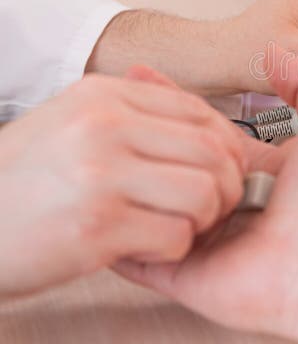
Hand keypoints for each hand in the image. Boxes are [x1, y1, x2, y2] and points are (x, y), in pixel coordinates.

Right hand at [0, 67, 261, 300]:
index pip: (200, 110)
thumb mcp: (71, 122)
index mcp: (103, 94)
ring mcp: (99, 175)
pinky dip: (173, 248)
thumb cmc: (22, 180)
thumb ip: (134, 113)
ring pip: (204, 193)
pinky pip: (175, 236)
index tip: (222, 168)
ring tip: (179, 226)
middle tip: (214, 205)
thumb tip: (207, 121)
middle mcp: (104, 125)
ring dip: (204, 219)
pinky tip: (146, 247)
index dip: (226, 144)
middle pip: (213, 151)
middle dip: (227, 185)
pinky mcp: (95, 227)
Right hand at [114, 52, 297, 337]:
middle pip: (174, 160)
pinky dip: (125, 233)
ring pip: (154, 197)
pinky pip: (139, 250)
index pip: (200, 130)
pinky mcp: (182, 268)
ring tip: (170, 177)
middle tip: (154, 126)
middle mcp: (225, 201)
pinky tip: (109, 206)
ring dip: (154, 180)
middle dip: (157, 138)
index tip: (138, 73)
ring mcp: (202, 236)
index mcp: (255, 169)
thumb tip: (279, 55)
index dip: (171, 104)